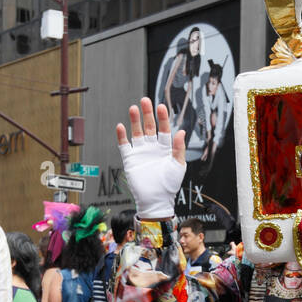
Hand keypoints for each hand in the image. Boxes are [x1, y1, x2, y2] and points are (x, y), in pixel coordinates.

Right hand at [116, 98, 185, 219]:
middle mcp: (153, 148)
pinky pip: (124, 145)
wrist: (156, 201)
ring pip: (137, 132)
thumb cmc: (169, 186)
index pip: (164, 129)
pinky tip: (120, 126)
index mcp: (166, 148)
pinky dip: (122, 136)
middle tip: (145, 100)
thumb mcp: (178, 166)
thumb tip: (181, 131)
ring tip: (133, 108)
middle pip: (149, 127)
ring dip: (135, 120)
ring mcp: (141, 153)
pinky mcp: (130, 159)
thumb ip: (179, 149)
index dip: (162, 118)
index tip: (161, 107)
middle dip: (147, 114)